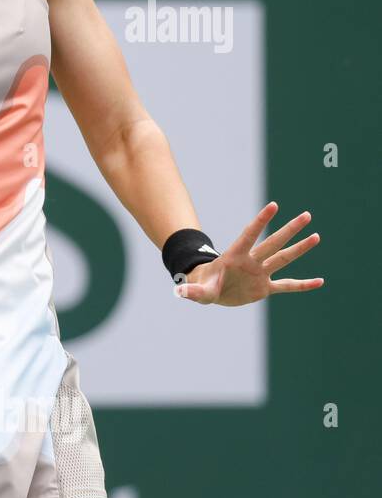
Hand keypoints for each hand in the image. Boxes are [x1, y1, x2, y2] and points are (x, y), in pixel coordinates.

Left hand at [174, 201, 323, 305]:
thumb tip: (178, 291)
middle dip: (289, 230)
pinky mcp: (264, 288)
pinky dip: (302, 285)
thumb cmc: (202, 286)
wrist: (211, 291)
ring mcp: (260, 274)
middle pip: (273, 243)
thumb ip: (192, 291)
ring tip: (316, 236)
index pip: (249, 236)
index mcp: (234, 258)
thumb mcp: (197, 291)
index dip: (260, 221)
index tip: (273, 206)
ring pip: (283, 259)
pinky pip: (287, 285)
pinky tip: (320, 281)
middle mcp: (251, 262)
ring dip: (300, 249)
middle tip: (306, 215)